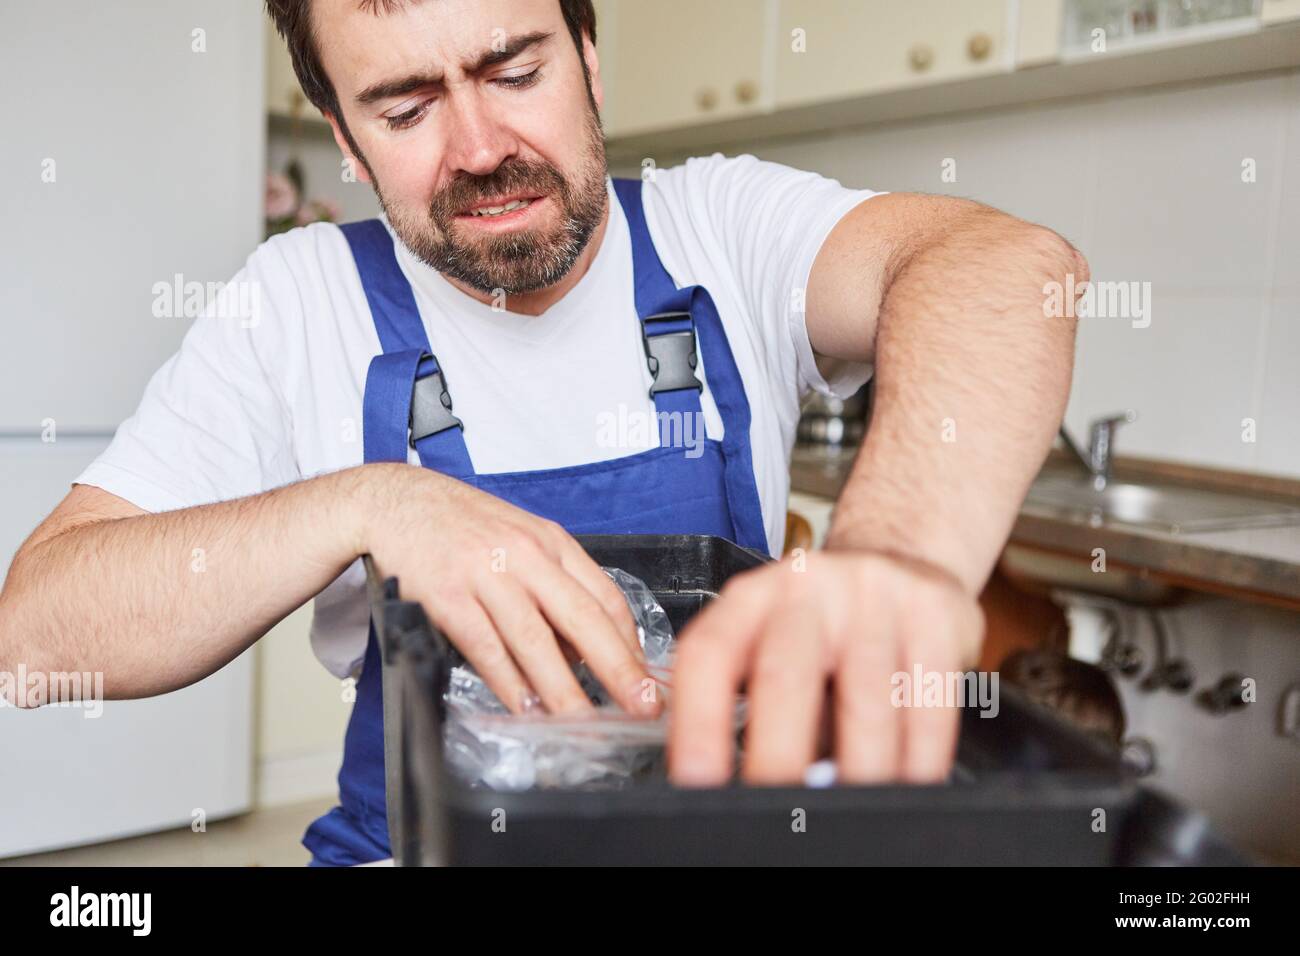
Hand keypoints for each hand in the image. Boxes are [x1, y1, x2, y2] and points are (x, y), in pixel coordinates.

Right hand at [358, 463, 657, 717]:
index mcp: (551, 542)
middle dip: (618, 668)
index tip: (647, 677)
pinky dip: (508, 683)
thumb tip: (581, 649)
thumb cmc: (462, 524)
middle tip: (642, 706)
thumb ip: (554, 586)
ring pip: (535, 641)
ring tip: (584, 724)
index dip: (630, 642)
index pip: (606, 596)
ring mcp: (486, 574)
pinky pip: (486, 648)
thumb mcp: (521, 539)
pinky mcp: (448, 596)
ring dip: (563, 689)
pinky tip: (525, 708)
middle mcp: (526, 555)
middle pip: (583, 619)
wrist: (396, 499)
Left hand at [667, 549, 982, 785]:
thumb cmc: (825, 620)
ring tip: (850, 808)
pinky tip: (908, 782)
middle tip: (779, 810)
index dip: (698, 721)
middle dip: (778, 756)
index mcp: (751, 599)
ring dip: (860, 768)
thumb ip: (751, 699)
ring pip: (867, 697)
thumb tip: (741, 788)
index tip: (699, 781)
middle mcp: (806, 588)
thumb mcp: (772, 637)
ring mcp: (872, 594)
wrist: (904, 555)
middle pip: (784, 675)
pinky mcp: (935, 612)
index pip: (709, 654)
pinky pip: (930, 700)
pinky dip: (919, 757)